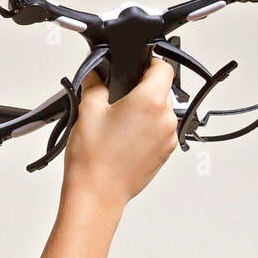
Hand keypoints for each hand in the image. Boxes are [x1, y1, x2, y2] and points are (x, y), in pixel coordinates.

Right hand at [60, 56, 178, 216]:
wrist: (96, 194)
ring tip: (118, 124)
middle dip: (142, 90)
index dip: (150, 63)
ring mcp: (168, 139)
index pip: (163, 68)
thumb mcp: (88, 110)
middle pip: (163, 90)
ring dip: (145, 111)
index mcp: (150, 102)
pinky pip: (160, 132)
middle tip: (118, 99)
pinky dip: (147, 130)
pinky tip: (124, 139)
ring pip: (162, 112)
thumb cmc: (93, 159)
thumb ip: (95, 84)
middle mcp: (166, 119)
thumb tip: (97, 74)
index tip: (137, 67)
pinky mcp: (165, 154)